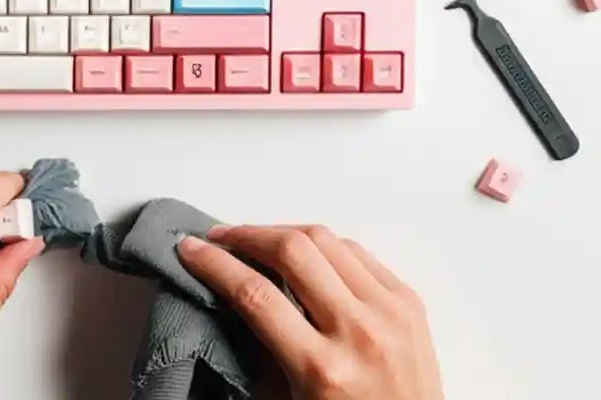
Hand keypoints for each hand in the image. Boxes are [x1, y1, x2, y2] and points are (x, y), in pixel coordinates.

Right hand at [177, 225, 442, 399]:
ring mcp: (390, 311)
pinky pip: (358, 252)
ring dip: (283, 231)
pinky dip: (324, 245)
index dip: (216, 265)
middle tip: (221, 237)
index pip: (256, 295)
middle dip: (247, 235)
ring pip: (327, 240)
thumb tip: (231, 296)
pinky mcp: (409, 301)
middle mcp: (359, 332)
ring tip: (257, 240)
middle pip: (293, 251)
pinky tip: (304, 253)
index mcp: (322, 369)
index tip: (191, 249)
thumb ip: (262, 350)